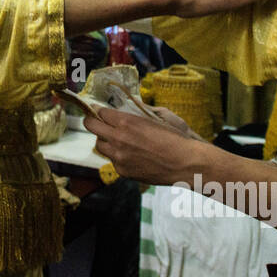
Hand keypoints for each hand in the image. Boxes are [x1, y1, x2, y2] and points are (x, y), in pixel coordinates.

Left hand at [84, 108, 209, 184]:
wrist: (186, 163)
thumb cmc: (176, 138)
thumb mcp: (159, 116)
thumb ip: (139, 110)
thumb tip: (128, 106)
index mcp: (126, 122)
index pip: (99, 112)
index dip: (98, 109)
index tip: (98, 109)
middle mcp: (118, 139)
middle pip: (91, 126)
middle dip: (92, 121)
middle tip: (97, 120)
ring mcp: (119, 157)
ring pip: (99, 144)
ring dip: (105, 139)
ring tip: (116, 138)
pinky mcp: (123, 171)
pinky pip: (112, 159)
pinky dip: (117, 155)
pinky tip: (130, 153)